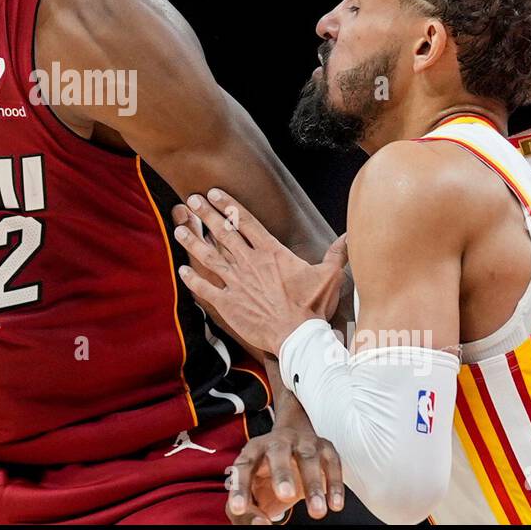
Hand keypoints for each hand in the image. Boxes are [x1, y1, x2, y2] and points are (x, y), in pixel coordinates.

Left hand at [173, 188, 347, 356]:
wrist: (297, 336)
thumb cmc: (312, 307)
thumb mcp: (329, 276)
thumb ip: (337, 253)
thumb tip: (351, 236)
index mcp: (271, 252)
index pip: (246, 222)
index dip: (229, 205)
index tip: (214, 192)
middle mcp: (250, 263)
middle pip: (223, 232)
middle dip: (205, 214)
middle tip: (191, 199)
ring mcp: (236, 282)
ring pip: (209, 256)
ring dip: (192, 240)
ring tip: (179, 227)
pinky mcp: (227, 303)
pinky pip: (205, 288)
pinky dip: (192, 279)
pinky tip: (181, 270)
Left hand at [227, 412, 343, 523]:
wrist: (295, 434)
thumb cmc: (269, 469)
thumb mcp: (254, 485)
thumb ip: (249, 505)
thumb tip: (257, 523)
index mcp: (253, 450)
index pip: (243, 466)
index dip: (241, 487)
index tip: (239, 509)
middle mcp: (277, 442)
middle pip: (277, 453)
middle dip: (281, 474)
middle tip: (284, 495)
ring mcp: (303, 443)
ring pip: (307, 458)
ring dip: (313, 484)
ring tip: (316, 510)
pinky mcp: (325, 449)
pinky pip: (332, 464)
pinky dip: (334, 484)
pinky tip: (335, 504)